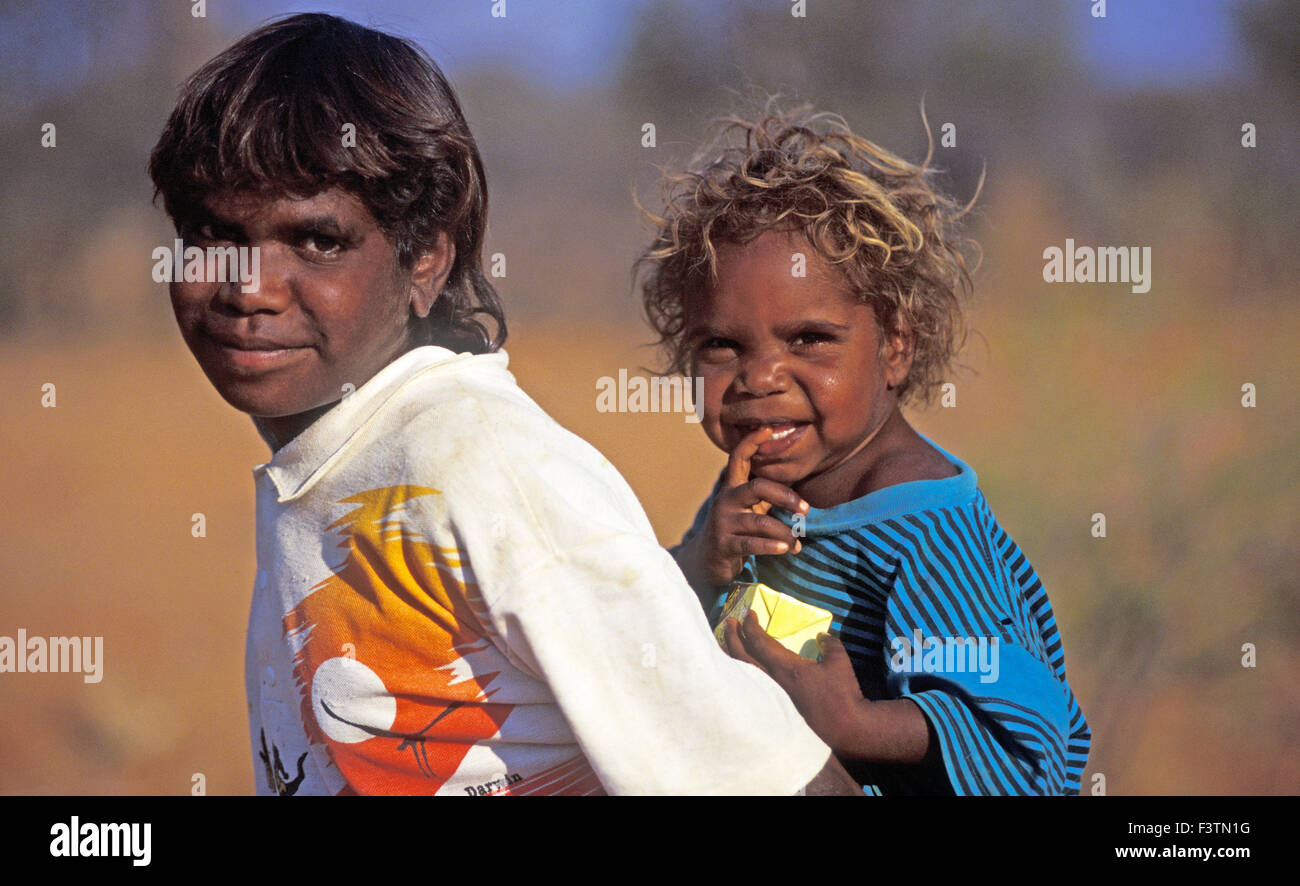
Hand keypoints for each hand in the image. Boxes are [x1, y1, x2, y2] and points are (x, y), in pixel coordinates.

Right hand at [678, 427, 808, 588]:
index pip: (739, 458)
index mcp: (732, 488)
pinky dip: (772, 546)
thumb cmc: (735, 531)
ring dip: (784, 532)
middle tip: (806, 509)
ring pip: (759, 522)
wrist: (705, 562)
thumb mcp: (747, 509)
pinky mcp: (724, 545)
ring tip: (798, 543)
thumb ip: (765, 495)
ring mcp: (723, 523)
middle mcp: (725, 501)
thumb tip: (800, 481)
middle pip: (757, 487)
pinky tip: (787, 549)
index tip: (769, 429)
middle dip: (785, 496)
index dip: (752, 442)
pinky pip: (751, 544)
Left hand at [723, 610, 864, 751]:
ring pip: (743, 674)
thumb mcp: (839, 663)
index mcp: (785, 668)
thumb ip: (830, 645)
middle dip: (732, 638)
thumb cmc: (841, 694)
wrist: (843, 727)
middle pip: (742, 657)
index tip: (747, 614)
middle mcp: (772, 682)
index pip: (759, 643)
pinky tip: (742, 672)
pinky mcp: (777, 708)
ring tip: (726, 644)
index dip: (750, 626)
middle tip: (728, 622)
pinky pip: (752, 687)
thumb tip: (823, 636)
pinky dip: (742, 674)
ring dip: (733, 656)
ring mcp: (772, 696)